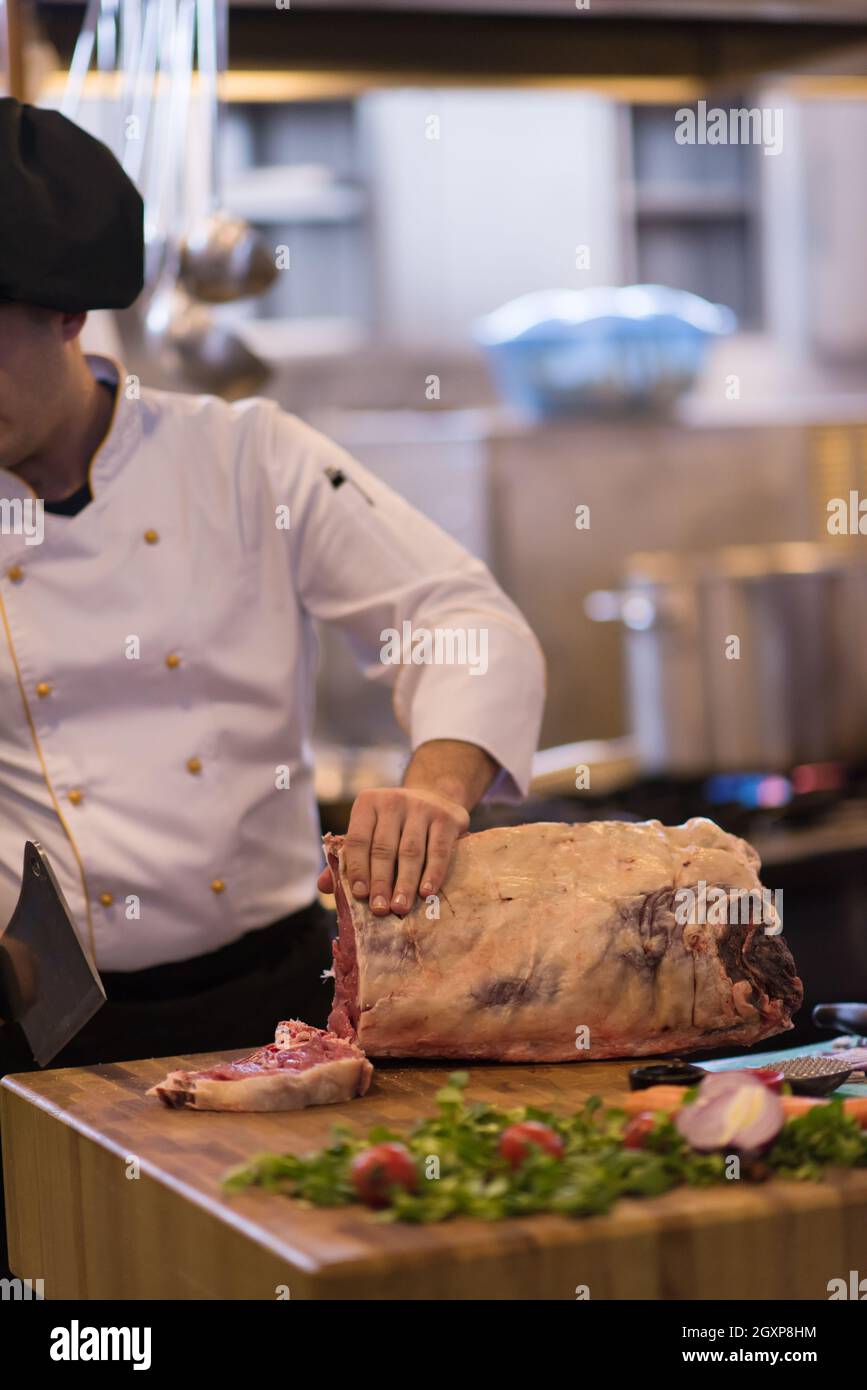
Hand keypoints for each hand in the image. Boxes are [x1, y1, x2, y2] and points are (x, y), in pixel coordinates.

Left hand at [316, 787, 469, 915]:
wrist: (436, 797)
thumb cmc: (395, 825)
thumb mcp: (370, 833)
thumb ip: (347, 859)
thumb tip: (324, 887)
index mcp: (368, 804)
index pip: (358, 839)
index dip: (357, 869)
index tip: (359, 895)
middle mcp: (393, 801)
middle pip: (383, 848)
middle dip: (380, 882)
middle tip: (379, 909)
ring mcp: (422, 807)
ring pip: (410, 851)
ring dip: (405, 883)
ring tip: (400, 907)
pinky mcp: (446, 818)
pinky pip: (438, 850)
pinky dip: (432, 873)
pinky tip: (426, 892)